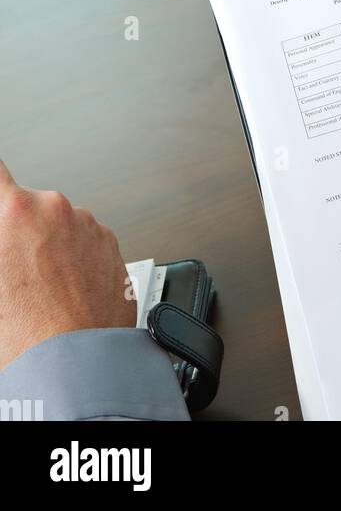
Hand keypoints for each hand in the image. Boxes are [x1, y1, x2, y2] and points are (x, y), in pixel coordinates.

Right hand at [0, 161, 135, 369]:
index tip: (1, 192)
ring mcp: (88, 225)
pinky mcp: (112, 244)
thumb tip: (6, 244)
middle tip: (14, 272)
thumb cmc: (23, 334)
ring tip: (41, 293)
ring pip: (58, 226)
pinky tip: (65, 294)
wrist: (74, 367)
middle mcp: (56, 208)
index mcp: (14, 211)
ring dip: (49, 246)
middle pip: (27, 207)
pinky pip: (85, 242)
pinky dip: (76, 259)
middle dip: (19, 231)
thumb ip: (2, 244)